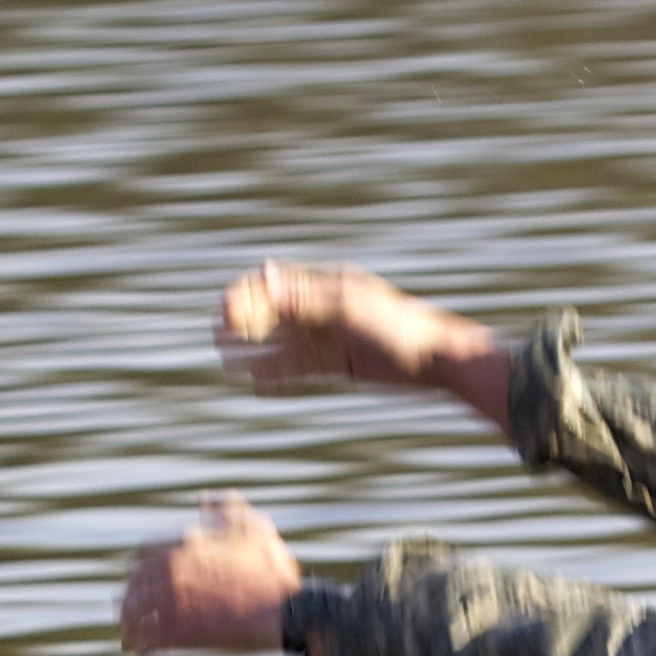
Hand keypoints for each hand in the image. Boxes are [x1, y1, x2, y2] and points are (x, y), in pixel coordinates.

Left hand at [118, 493, 303, 655]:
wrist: (289, 613)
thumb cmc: (276, 575)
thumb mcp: (256, 533)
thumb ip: (228, 513)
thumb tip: (206, 499)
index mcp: (186, 545)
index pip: (141, 557)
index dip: (139, 573)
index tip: (141, 584)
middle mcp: (172, 571)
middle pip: (133, 588)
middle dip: (131, 603)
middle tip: (131, 617)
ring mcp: (173, 603)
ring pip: (134, 617)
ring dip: (130, 631)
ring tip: (132, 644)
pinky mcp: (179, 635)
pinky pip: (146, 645)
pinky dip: (141, 655)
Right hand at [216, 260, 444, 392]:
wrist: (439, 363)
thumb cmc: (400, 328)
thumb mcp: (350, 309)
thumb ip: (306, 297)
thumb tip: (265, 273)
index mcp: (330, 285)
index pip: (279, 285)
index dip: (249, 295)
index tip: (225, 310)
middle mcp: (327, 310)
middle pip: (277, 315)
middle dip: (245, 323)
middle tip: (217, 335)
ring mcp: (333, 339)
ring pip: (284, 344)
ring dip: (254, 352)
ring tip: (225, 361)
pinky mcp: (341, 365)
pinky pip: (300, 369)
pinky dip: (276, 374)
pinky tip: (256, 383)